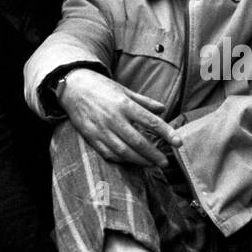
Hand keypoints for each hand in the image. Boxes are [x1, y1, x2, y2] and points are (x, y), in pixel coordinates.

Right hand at [60, 68, 181, 168]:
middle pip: (139, 141)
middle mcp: (114, 118)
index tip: (178, 142)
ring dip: (140, 160)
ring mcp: (102, 129)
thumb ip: (144, 101)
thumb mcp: (124, 90)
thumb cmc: (101, 87)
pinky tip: (131, 161)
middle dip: (154, 154)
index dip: (167, 133)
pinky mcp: (91, 137)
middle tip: (165, 162)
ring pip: (124, 151)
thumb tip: (163, 109)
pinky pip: (109, 153)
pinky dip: (122, 159)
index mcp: (125, 105)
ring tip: (151, 164)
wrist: (73, 87)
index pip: (151, 121)